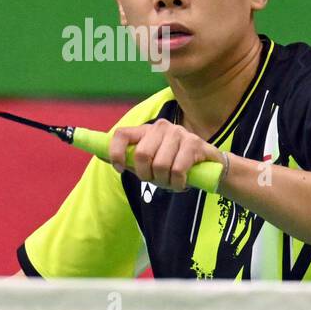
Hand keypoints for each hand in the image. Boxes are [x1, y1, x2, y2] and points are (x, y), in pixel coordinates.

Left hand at [109, 118, 224, 191]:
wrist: (211, 168)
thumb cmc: (175, 165)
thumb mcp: (150, 163)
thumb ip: (128, 159)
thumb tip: (99, 154)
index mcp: (146, 131)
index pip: (122, 134)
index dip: (116, 152)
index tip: (119, 169)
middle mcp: (161, 127)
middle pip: (141, 155)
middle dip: (147, 175)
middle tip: (156, 180)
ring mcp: (178, 133)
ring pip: (160, 165)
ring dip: (165, 181)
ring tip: (172, 182)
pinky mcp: (194, 143)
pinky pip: (177, 170)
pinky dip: (178, 182)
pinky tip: (183, 182)